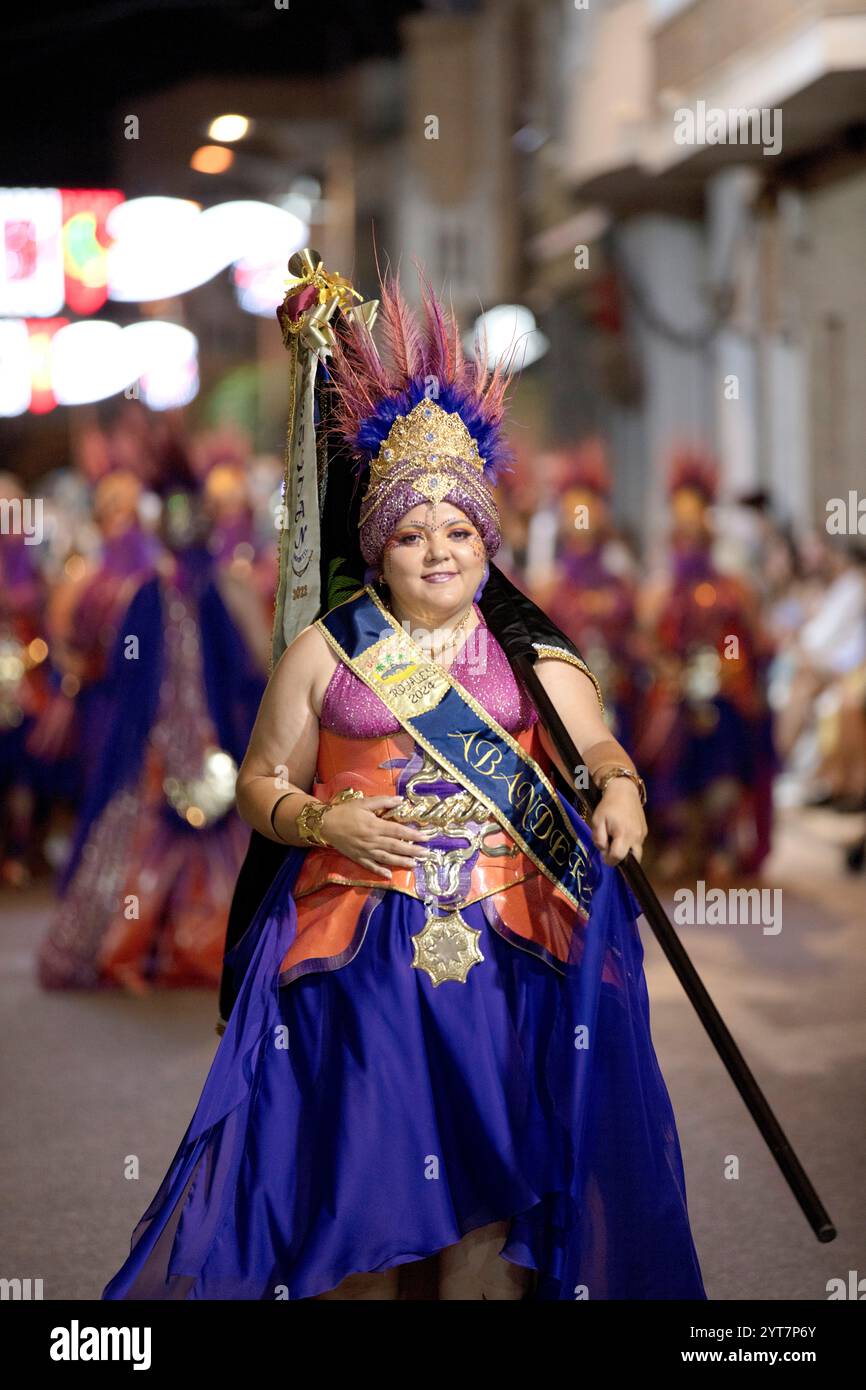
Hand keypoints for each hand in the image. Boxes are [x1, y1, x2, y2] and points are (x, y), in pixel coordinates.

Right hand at [316, 794, 431, 879]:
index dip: (413, 835)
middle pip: (396, 846)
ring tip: (414, 864)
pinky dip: (380, 872)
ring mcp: (365, 851)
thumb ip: (383, 801)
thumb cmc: (345, 811)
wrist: (325, 824)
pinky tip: (390, 876)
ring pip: (386, 858)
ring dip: (401, 862)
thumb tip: (401, 800)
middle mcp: (372, 840)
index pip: (398, 831)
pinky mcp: (357, 858)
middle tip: (426, 854)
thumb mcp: (364, 803)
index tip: (425, 838)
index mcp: (375, 826)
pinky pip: (371, 866)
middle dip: (412, 850)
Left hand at [590, 778, 646, 865]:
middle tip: (612, 850)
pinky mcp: (645, 831)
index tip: (603, 855)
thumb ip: (599, 839)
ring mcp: (642, 834)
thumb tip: (604, 852)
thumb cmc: (608, 806)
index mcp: (623, 835)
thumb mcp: (597, 821)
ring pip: (637, 852)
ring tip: (616, 840)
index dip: (609, 860)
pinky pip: (639, 844)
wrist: (624, 791)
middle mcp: (636, 837)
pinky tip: (623, 834)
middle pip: (633, 860)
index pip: (617, 857)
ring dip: (627, 852)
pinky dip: (631, 844)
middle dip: (622, 860)